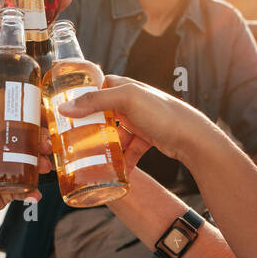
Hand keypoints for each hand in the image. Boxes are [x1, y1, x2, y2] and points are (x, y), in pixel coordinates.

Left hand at [0, 105, 52, 237]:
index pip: (9, 121)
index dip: (27, 116)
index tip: (41, 112)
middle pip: (25, 142)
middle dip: (40, 140)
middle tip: (45, 143)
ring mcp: (4, 172)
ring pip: (29, 164)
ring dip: (41, 163)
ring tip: (44, 166)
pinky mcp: (7, 193)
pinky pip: (25, 190)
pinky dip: (33, 192)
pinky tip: (35, 194)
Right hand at [58, 75, 210, 165]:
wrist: (193, 137)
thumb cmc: (162, 113)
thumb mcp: (126, 100)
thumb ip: (95, 101)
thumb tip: (64, 108)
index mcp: (123, 87)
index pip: (95, 87)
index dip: (79, 97)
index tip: (63, 111)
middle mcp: (130, 101)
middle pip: (102, 113)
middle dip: (89, 126)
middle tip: (72, 139)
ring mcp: (138, 120)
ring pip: (114, 134)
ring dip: (105, 147)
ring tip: (92, 159)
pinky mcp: (146, 138)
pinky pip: (129, 149)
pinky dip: (123, 159)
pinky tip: (118, 170)